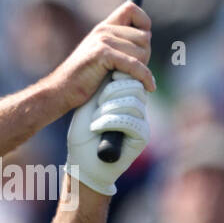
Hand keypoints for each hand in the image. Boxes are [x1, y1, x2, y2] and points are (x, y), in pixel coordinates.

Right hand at [43, 1, 154, 111]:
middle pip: (144, 36)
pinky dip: (145, 78)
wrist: (61, 90)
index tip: (144, 42)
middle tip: (134, 70)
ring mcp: (102, 41)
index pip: (131, 9)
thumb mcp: (102, 55)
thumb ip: (119, 44)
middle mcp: (103, 30)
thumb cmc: (84, 78)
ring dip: (143, 69)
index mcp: (103, 27)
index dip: (143, 22)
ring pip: (142, 52)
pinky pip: (135, 65)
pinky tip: (147, 86)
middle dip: (145, 56)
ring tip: (129, 78)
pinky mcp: (102, 54)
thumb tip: (147, 38)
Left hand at [64, 72, 148, 195]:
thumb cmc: (82, 133)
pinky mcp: (141, 136)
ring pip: (132, 101)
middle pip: (135, 86)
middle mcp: (137, 108)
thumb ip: (105, 84)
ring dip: (108, 108)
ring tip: (95, 119)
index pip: (132, 75)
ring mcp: (142, 121)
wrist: (82, 161)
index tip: (100, 84)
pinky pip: (130, 120)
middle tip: (97, 104)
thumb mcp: (92, 102)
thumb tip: (115, 61)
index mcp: (126, 97)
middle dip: (111, 91)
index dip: (118, 75)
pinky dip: (109, 122)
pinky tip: (97, 127)